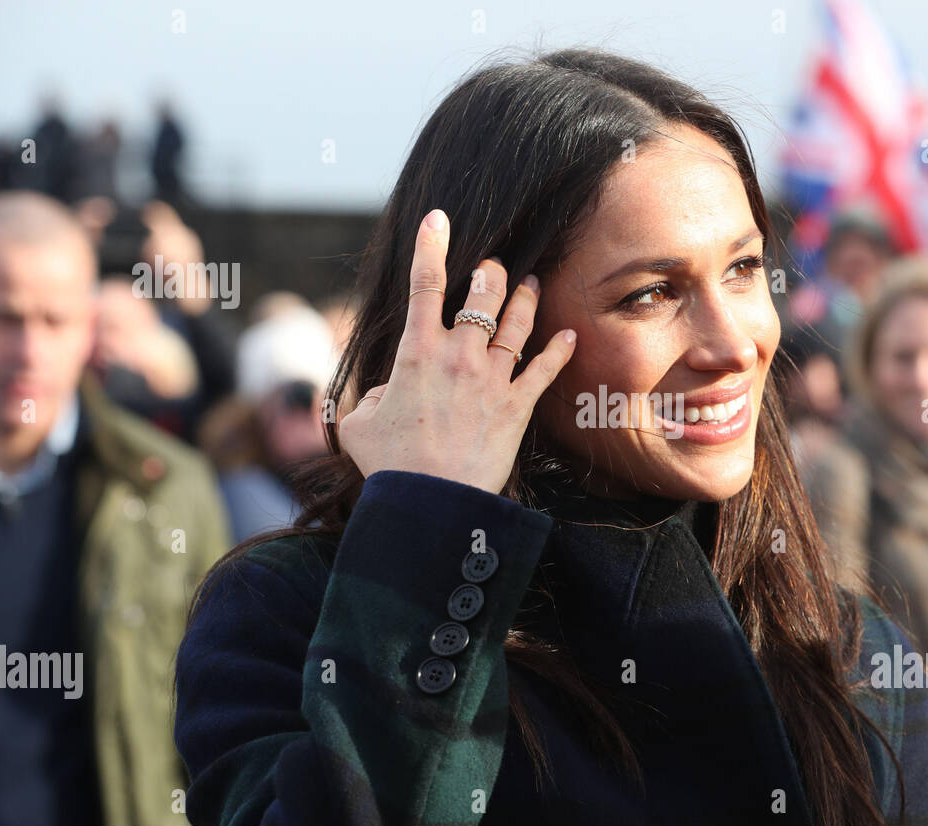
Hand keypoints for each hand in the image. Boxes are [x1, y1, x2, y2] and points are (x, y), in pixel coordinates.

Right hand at [338, 209, 576, 492]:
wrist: (431, 503)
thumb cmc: (390, 465)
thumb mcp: (358, 422)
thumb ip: (368, 395)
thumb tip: (383, 391)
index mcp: (417, 352)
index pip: (423, 286)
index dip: (430, 247)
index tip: (437, 220)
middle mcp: (459, 356)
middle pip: (481, 295)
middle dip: (489, 272)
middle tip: (492, 265)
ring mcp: (493, 378)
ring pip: (516, 324)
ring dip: (524, 299)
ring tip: (530, 282)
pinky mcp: (517, 406)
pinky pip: (544, 370)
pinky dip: (559, 351)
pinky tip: (569, 335)